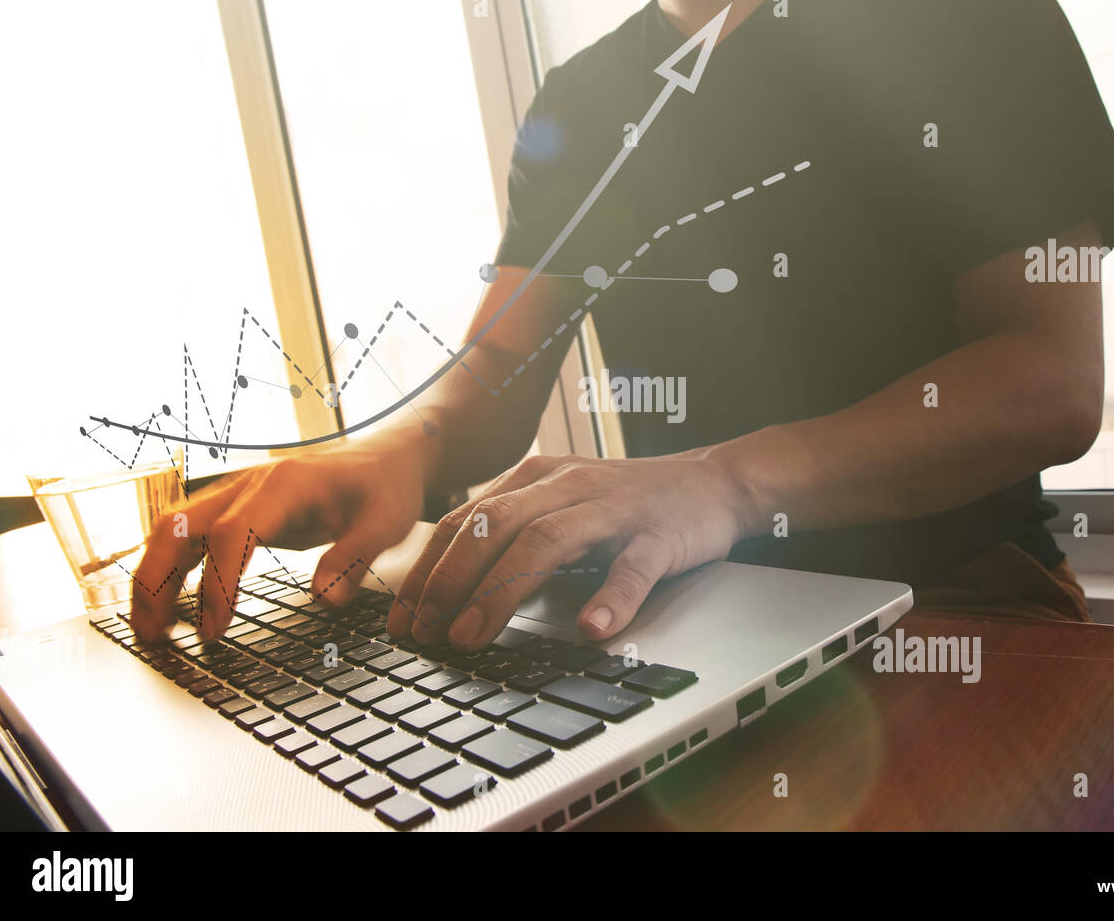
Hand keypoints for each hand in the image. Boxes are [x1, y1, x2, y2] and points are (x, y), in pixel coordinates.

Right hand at [130, 428, 425, 641]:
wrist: (385, 458)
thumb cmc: (385, 487)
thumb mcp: (386, 523)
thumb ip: (354, 558)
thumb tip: (325, 599)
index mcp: (284, 484)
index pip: (232, 533)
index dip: (217, 583)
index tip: (214, 630)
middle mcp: (250, 484)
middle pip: (180, 526)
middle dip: (157, 581)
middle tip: (155, 638)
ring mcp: (238, 495)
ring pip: (174, 530)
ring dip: (154, 577)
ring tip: (150, 632)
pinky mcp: (238, 510)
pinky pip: (191, 537)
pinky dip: (173, 570)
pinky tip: (171, 608)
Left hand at [387, 452, 748, 650]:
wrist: (712, 483)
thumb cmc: (625, 504)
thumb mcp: (558, 506)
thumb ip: (510, 534)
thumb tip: (443, 588)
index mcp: (535, 478)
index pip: (464, 521)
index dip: (427, 572)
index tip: (402, 621)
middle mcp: (567, 485)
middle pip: (494, 527)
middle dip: (451, 582)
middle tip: (428, 633)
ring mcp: (614, 509)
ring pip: (548, 542)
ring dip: (503, 590)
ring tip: (475, 636)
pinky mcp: (660, 535)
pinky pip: (633, 567)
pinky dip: (612, 597)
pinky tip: (593, 628)